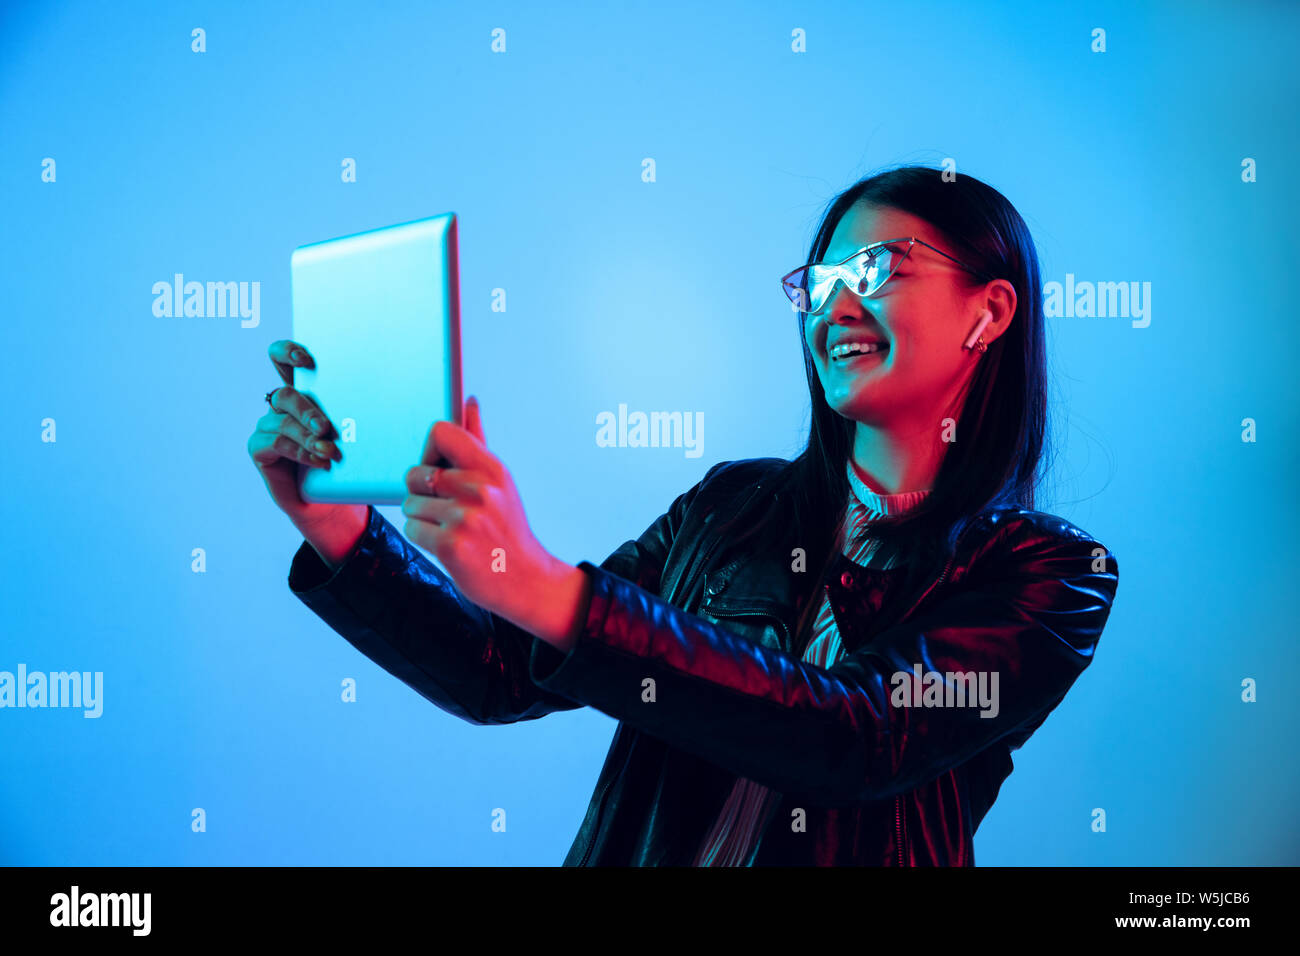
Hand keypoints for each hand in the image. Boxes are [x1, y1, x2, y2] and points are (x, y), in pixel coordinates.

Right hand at [247, 340, 352, 531]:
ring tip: (329, 452)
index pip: (283, 361)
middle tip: (326, 427)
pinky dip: (300, 452)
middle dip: (306, 409)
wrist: (330, 503)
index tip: (304, 359)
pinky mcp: (259, 449)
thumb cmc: (346, 465)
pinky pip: (275, 443)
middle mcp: (282, 408)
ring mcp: (268, 427)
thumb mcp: (355, 435)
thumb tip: (382, 397)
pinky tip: (318, 462)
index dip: (287, 352)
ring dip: (308, 437)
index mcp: (303, 395)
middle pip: (285, 394)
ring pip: (282, 421)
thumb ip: (356, 414)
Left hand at [401, 397, 564, 628]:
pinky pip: (412, 529)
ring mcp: (465, 517)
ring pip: (410, 504)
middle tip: (444, 508)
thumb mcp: (499, 482)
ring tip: (450, 529)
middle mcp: (480, 489)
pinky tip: (447, 544)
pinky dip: (423, 538)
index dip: (429, 451)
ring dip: (422, 518)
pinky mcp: (451, 545)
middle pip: (415, 472)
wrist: (525, 579)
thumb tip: (469, 402)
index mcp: (491, 468)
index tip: (438, 470)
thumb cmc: (507, 528)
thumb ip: (477, 442)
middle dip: (420, 492)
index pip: (440, 432)